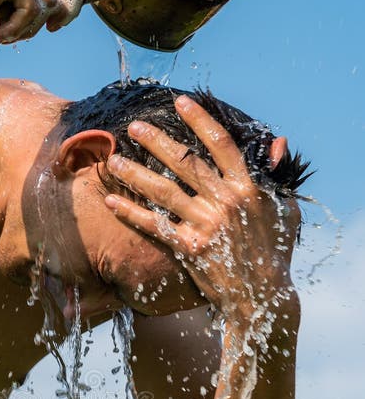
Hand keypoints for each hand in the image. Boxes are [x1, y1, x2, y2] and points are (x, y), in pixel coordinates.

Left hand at [103, 96, 300, 325]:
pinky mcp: (189, 248)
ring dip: (136, 174)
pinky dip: (132, 214)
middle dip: (157, 141)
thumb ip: (276, 176)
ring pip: (164, 191)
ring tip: (113, 161)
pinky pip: (155, 226)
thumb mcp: (286, 210)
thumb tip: (277, 142)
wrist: (262, 296)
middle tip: (134, 127)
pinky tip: (112, 202)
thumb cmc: (276, 252)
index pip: (221, 144)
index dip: (200, 120)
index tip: (180, 102)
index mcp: (249, 187)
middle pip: (185, 163)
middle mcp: (225, 202)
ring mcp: (205, 225)